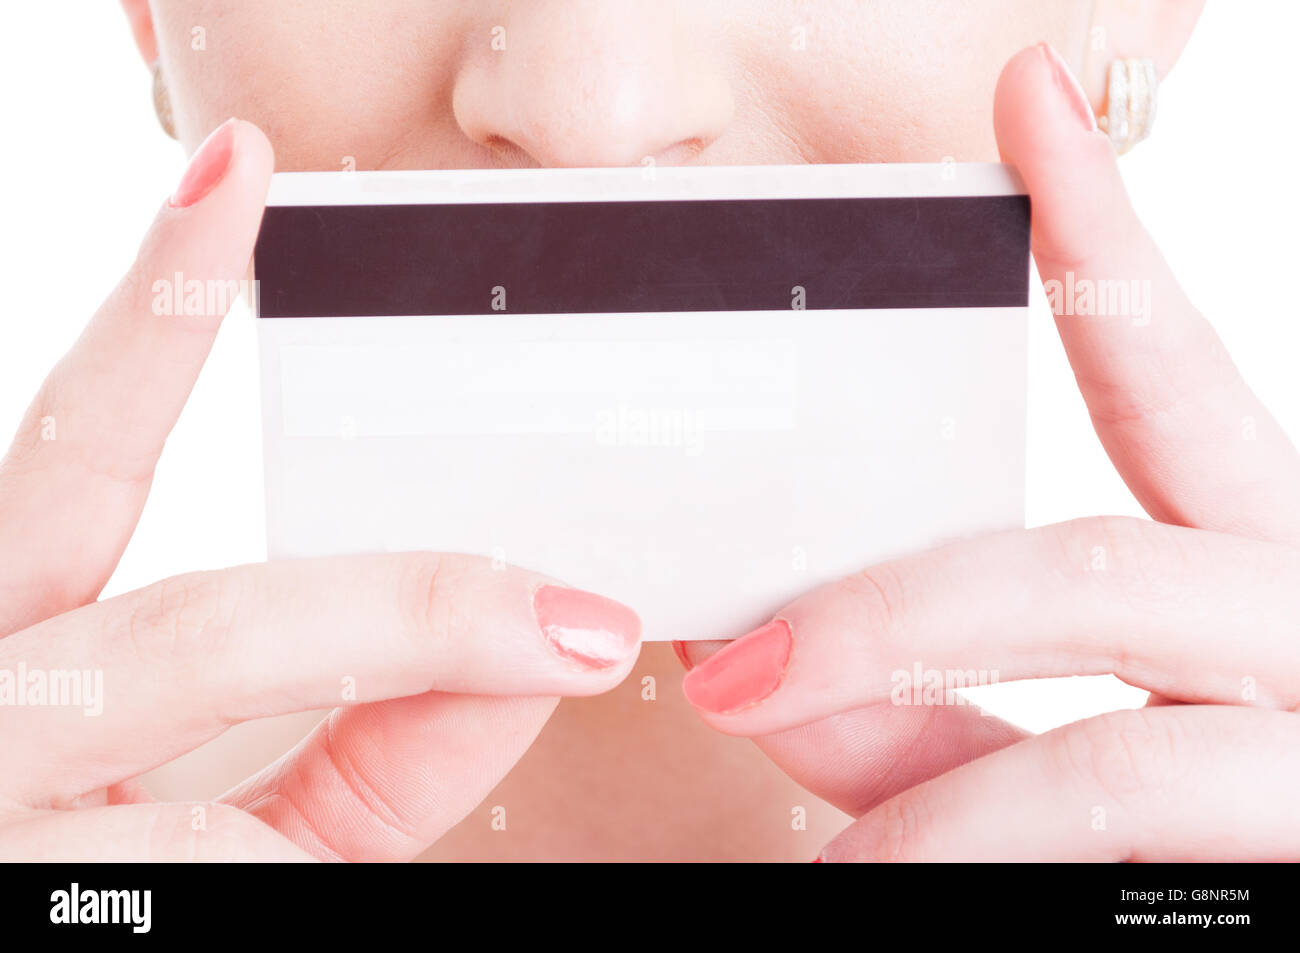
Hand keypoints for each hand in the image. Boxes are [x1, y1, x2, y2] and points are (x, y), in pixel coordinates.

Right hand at [0, 120, 640, 860]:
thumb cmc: (110, 867)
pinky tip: (404, 782)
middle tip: (586, 625)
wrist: (38, 929)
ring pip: (239, 780)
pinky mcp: (58, 899)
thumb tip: (528, 651)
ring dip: (383, 755)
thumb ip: (373, 719)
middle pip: (209, 633)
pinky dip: (320, 855)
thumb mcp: (246, 797)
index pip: (77, 452)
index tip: (241, 172)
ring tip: (534, 696)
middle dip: (413, 618)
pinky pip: (245, 867)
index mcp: (13, 648)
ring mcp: (5, 818)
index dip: (156, 308)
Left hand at [677, 44, 1299, 860]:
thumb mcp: (1081, 752)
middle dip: (894, 621)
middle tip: (733, 672)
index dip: (1104, 239)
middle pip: (1100, 569)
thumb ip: (942, 712)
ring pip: (1113, 751)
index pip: (1178, 379)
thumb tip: (782, 680)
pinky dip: (970, 866)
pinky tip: (875, 879)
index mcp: (1260, 561)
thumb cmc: (1211, 832)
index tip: (1025, 102)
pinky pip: (1119, 849)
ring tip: (822, 865)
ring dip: (931, 812)